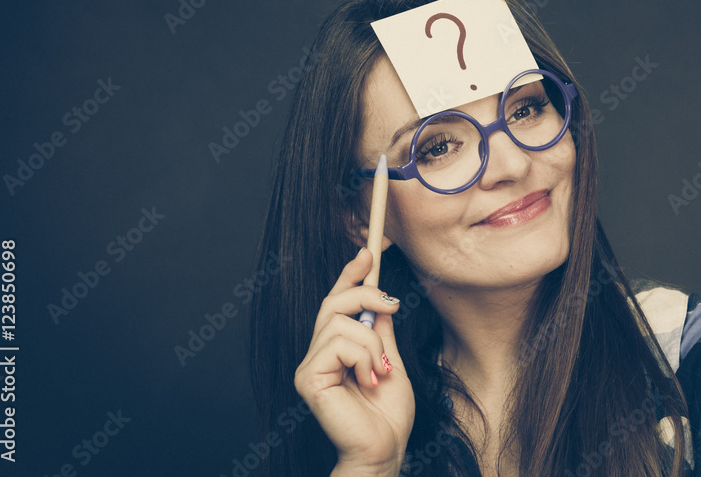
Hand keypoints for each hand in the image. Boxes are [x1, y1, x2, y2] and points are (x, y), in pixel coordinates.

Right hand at [294, 247, 414, 472]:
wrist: (385, 448)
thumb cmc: (388, 415)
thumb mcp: (390, 360)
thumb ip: (380, 331)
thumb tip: (379, 298)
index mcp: (337, 349)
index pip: (337, 302)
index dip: (350, 275)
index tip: (368, 252)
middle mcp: (318, 354)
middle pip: (333, 302)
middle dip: (366, 293)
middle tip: (391, 305)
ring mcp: (311, 365)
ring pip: (340, 322)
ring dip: (371, 342)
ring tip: (379, 370)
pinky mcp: (309, 377)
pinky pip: (338, 343)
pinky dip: (363, 357)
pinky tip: (368, 380)